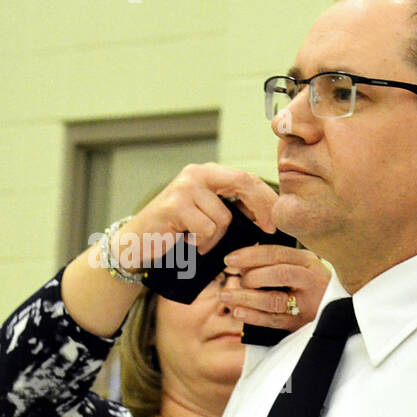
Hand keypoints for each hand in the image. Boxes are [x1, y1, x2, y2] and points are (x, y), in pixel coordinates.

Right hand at [120, 163, 278, 264]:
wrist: (139, 242)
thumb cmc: (178, 231)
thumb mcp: (208, 214)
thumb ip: (233, 208)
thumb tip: (270, 216)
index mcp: (208, 173)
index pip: (247, 178)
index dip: (267, 198)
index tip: (278, 220)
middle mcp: (196, 174)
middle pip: (243, 183)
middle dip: (262, 208)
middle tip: (269, 229)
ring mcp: (184, 188)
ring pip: (224, 218)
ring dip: (216, 238)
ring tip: (197, 239)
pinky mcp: (175, 205)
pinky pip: (207, 229)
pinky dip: (202, 243)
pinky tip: (187, 241)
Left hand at [218, 245, 329, 329]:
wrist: (339, 310)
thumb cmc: (313, 284)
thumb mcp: (303, 265)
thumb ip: (278, 261)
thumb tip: (242, 263)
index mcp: (309, 262)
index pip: (278, 254)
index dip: (251, 255)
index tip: (230, 259)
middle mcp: (311, 281)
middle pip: (279, 274)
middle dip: (252, 276)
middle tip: (237, 279)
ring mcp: (308, 304)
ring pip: (274, 300)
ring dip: (247, 298)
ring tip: (227, 296)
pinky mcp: (300, 324)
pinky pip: (274, 321)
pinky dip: (254, 317)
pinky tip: (239, 312)